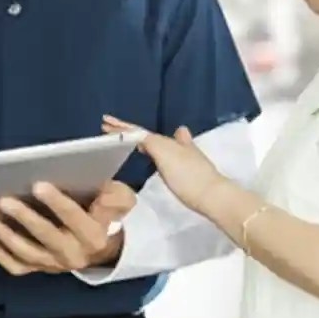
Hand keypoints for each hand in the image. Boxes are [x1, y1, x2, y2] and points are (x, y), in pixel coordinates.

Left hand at [0, 180, 135, 275]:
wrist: (101, 245)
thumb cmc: (103, 212)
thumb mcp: (119, 199)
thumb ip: (116, 196)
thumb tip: (104, 194)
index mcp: (94, 235)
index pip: (74, 217)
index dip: (57, 202)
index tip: (38, 184)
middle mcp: (74, 254)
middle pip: (47, 237)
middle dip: (25, 218)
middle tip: (3, 200)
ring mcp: (55, 264)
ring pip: (29, 254)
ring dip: (7, 238)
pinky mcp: (40, 268)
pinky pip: (18, 267)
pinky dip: (1, 256)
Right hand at [103, 115, 226, 214]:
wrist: (212, 196)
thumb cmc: (187, 175)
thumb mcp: (165, 154)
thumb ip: (150, 142)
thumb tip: (139, 135)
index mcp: (169, 141)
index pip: (140, 131)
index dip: (123, 127)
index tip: (106, 121)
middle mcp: (176, 145)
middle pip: (148, 135)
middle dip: (130, 131)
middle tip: (111, 127)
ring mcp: (182, 158)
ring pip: (156, 143)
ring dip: (141, 140)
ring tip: (129, 138)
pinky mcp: (184, 173)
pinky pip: (162, 154)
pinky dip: (152, 150)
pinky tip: (153, 154)